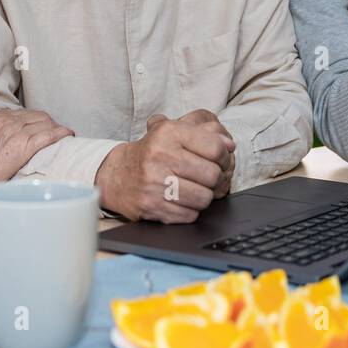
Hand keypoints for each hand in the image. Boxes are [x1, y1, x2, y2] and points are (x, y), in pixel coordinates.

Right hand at [0, 109, 72, 185]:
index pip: (17, 114)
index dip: (28, 120)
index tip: (32, 126)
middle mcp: (5, 121)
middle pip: (34, 115)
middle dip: (44, 121)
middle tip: (51, 130)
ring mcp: (16, 132)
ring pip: (44, 122)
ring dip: (54, 127)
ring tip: (61, 133)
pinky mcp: (24, 146)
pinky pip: (49, 135)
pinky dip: (60, 133)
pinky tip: (68, 135)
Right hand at [95, 109, 234, 222]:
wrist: (118, 176)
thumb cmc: (152, 153)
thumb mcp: (173, 132)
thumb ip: (204, 133)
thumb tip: (229, 145)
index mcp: (169, 133)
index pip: (215, 148)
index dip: (224, 157)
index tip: (219, 160)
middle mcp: (160, 156)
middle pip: (212, 175)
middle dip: (215, 179)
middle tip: (208, 178)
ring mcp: (155, 183)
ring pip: (204, 198)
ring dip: (203, 196)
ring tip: (194, 189)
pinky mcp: (152, 206)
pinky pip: (190, 215)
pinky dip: (190, 210)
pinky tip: (181, 200)